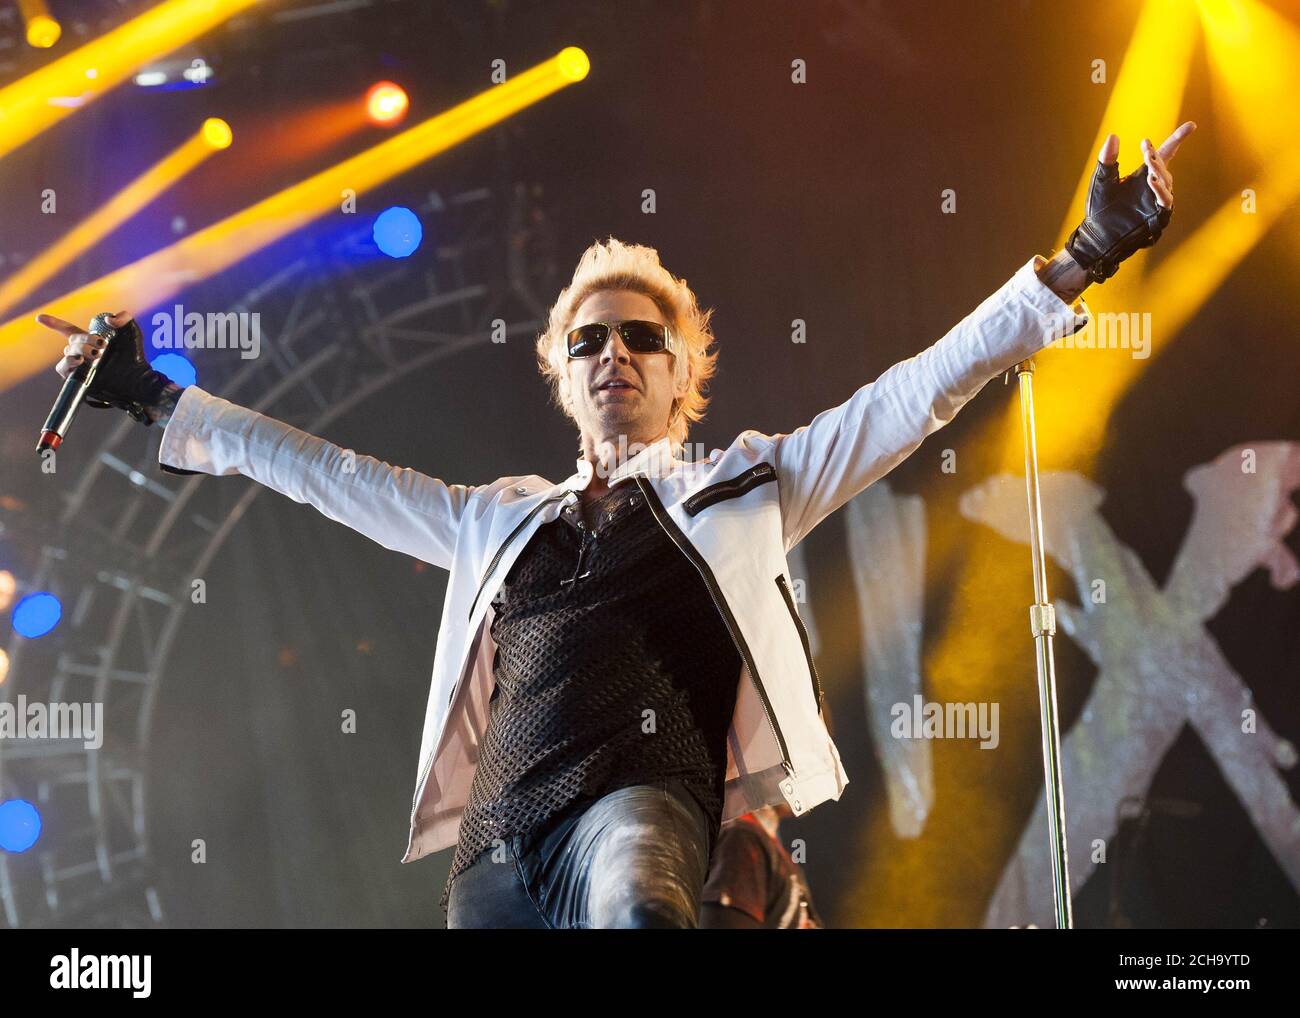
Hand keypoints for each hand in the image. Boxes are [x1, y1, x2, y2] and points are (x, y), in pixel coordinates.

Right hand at [40, 310, 176, 424]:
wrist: (137, 377)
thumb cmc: (134, 356)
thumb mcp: (132, 332)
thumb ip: (123, 317)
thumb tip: (108, 319)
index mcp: (89, 340)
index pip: (67, 329)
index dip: (53, 323)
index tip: (39, 318)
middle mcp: (82, 352)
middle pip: (72, 338)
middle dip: (86, 339)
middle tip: (102, 345)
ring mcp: (80, 365)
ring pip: (68, 351)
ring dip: (80, 349)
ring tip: (97, 355)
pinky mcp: (78, 377)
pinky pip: (63, 368)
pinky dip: (69, 362)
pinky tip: (80, 361)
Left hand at [1064, 121, 1195, 283]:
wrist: (1097, 236)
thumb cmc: (1100, 208)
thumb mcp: (1102, 180)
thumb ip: (1107, 160)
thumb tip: (1113, 135)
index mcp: (1144, 174)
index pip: (1164, 153)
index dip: (1178, 139)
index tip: (1191, 125)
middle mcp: (1154, 185)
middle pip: (1163, 166)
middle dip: (1156, 157)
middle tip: (1146, 151)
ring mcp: (1156, 200)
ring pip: (1166, 182)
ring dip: (1159, 171)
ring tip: (1150, 164)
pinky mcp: (1157, 215)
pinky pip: (1164, 201)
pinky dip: (1160, 191)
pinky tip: (1153, 182)